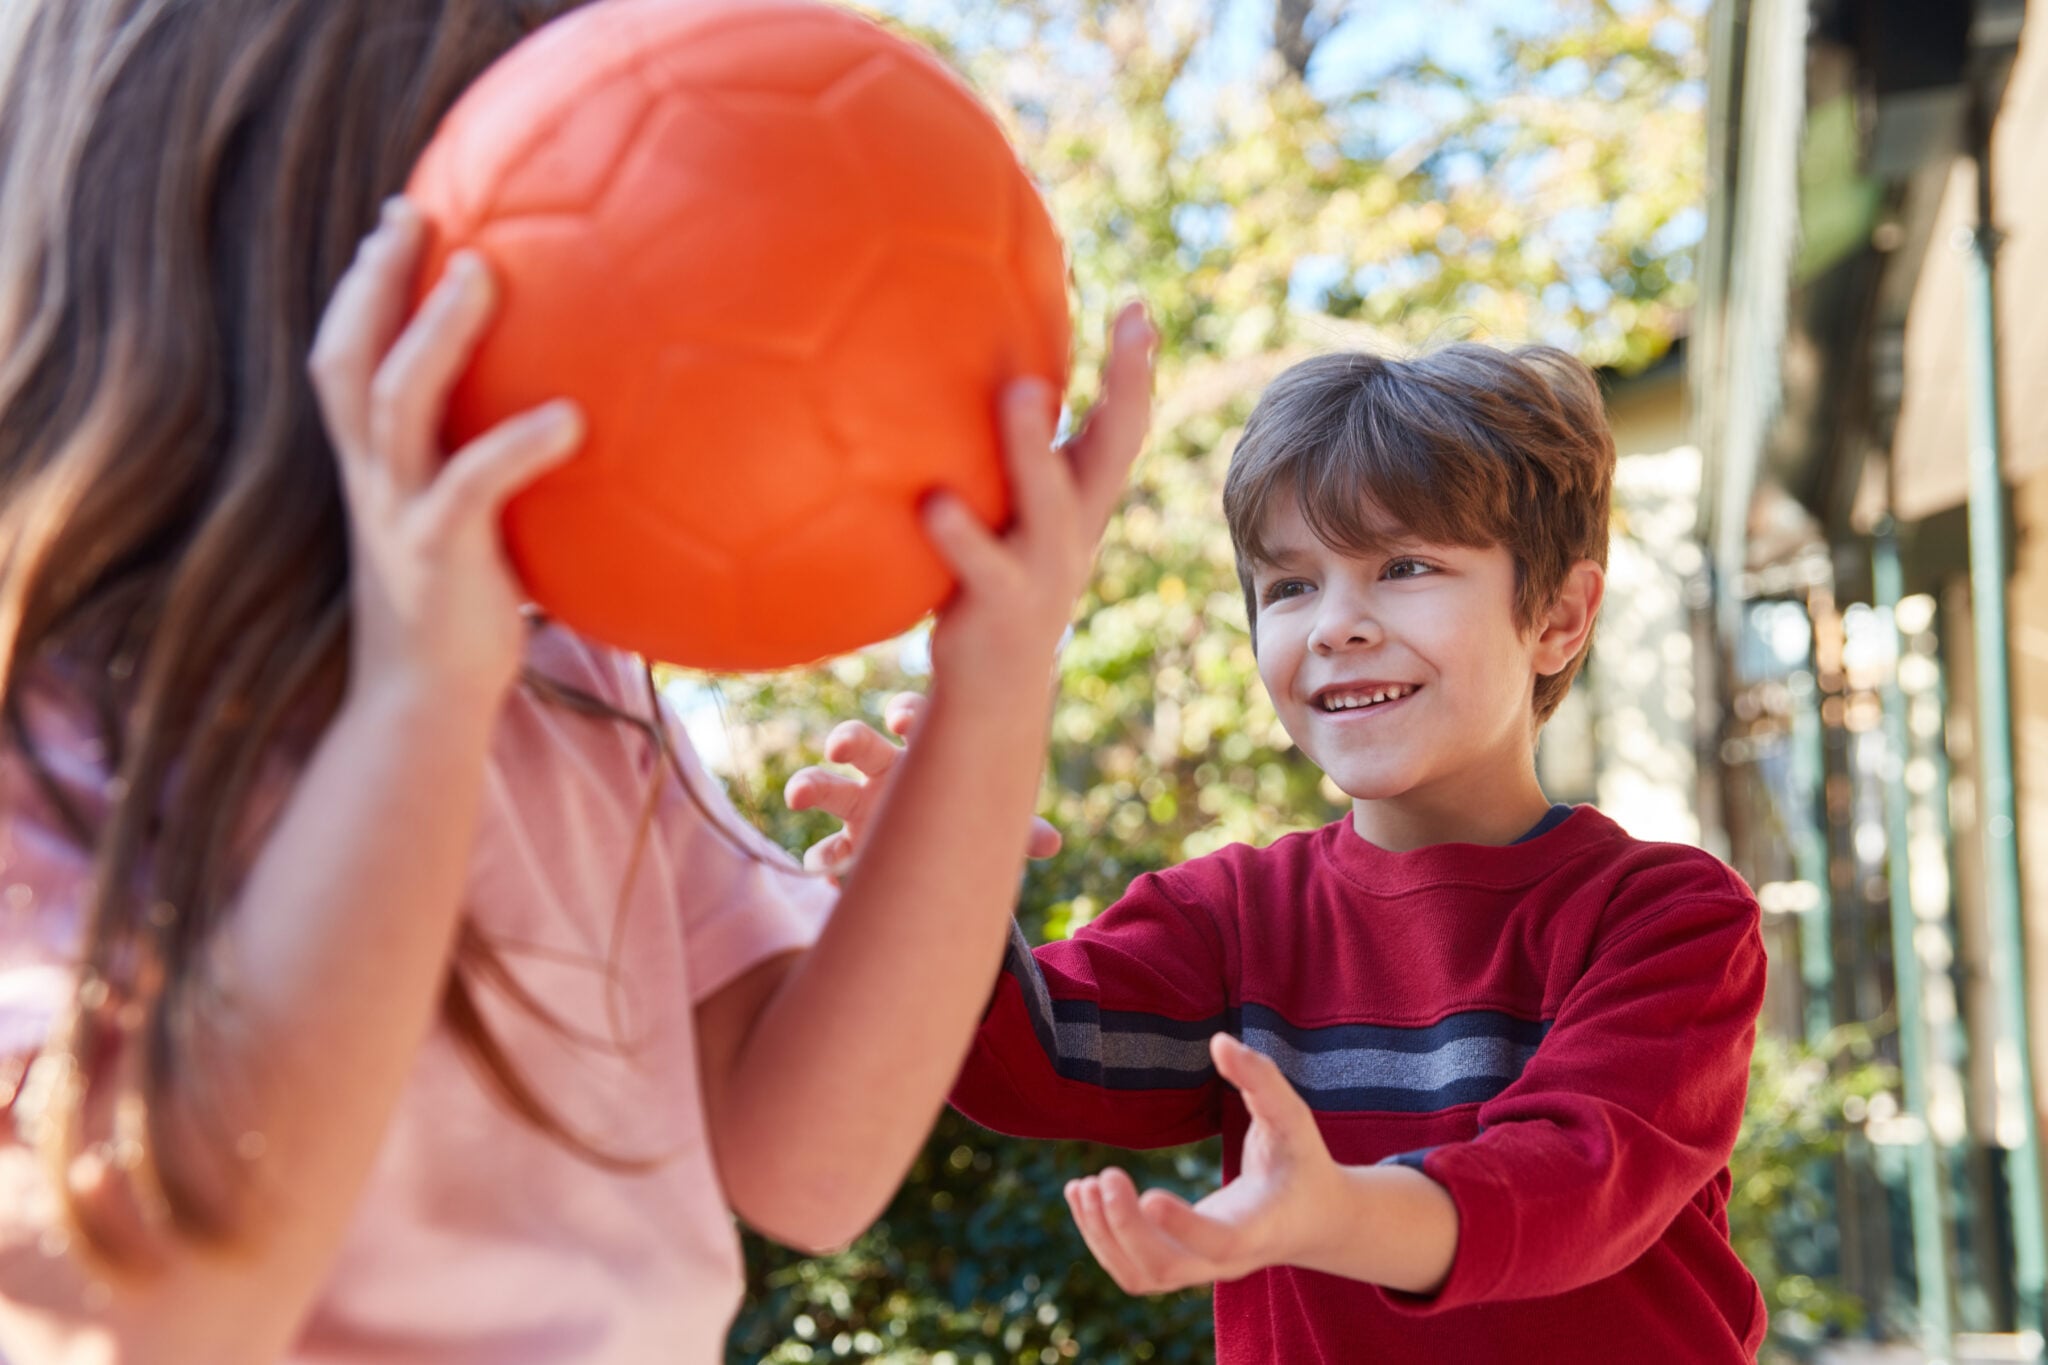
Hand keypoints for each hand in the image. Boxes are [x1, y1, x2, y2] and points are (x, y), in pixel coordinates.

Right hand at [308, 198, 585, 710]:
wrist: (424, 708)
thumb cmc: (461, 620)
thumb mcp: (474, 534)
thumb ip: (502, 478)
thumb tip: (587, 429)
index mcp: (377, 468)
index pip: (348, 358)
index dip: (363, 287)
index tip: (399, 220)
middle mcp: (373, 477)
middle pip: (347, 356)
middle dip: (372, 280)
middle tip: (413, 214)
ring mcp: (397, 511)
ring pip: (396, 399)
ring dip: (437, 331)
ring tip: (482, 273)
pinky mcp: (437, 552)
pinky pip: (472, 484)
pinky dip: (518, 445)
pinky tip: (571, 419)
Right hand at [785, 692, 1060, 875]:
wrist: (943, 855)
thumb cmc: (968, 819)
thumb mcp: (995, 824)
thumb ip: (1020, 830)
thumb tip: (1054, 843)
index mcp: (923, 752)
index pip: (911, 721)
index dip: (907, 717)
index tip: (902, 722)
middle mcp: (886, 772)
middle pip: (861, 744)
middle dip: (849, 740)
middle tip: (840, 746)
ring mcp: (862, 808)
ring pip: (827, 786)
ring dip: (810, 785)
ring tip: (797, 795)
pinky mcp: (850, 846)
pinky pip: (827, 850)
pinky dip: (822, 858)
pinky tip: (819, 867)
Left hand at [920, 302, 1154, 683]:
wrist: (995, 689)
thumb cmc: (994, 579)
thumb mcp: (1012, 516)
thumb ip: (1010, 458)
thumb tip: (986, 378)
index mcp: (1081, 504)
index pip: (1119, 428)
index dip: (1134, 370)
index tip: (1135, 308)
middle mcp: (1073, 530)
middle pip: (1111, 451)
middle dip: (1126, 385)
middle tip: (1128, 322)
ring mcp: (1041, 567)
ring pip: (1048, 500)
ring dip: (1034, 446)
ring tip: (1019, 390)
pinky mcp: (996, 602)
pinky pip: (978, 562)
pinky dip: (958, 533)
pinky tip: (932, 500)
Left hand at [1065, 1033, 1342, 1292]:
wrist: (1315, 1218)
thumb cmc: (1301, 1160)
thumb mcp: (1291, 1116)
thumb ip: (1260, 1078)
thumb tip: (1220, 1042)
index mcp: (1260, 1225)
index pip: (1221, 1242)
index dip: (1183, 1226)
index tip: (1149, 1195)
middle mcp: (1228, 1259)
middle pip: (1167, 1267)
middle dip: (1126, 1227)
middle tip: (1105, 1174)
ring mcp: (1201, 1268)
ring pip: (1142, 1276)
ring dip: (1104, 1237)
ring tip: (1083, 1186)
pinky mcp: (1181, 1265)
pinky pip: (1132, 1270)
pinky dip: (1101, 1241)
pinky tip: (1083, 1197)